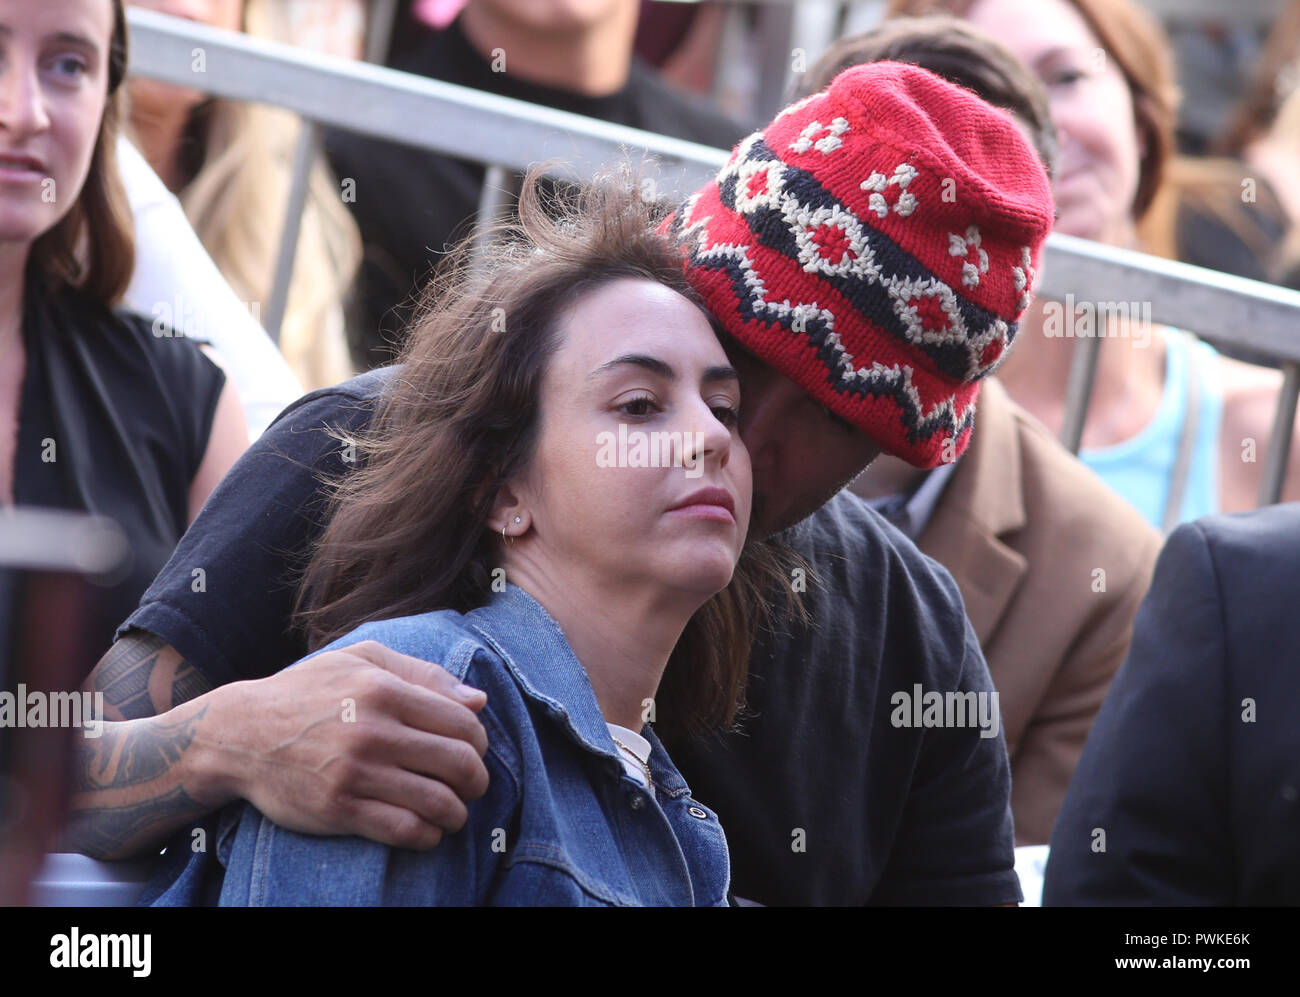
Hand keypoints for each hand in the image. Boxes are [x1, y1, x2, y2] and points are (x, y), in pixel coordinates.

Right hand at [209, 641, 489, 849]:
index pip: (464, 723)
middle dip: (477, 780)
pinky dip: (428, 835)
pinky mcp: (338, 809)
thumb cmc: (309, 693)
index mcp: (384, 690)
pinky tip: (425, 829)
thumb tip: (478, 701)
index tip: (472, 751)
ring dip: (457, 813)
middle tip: (471, 785)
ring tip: (452, 811)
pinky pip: (405, 830)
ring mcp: (355, 773)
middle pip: (460, 764)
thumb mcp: (362, 662)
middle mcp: (373, 731)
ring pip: (439, 802)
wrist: (239, 734)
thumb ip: (423, 675)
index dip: (479, 742)